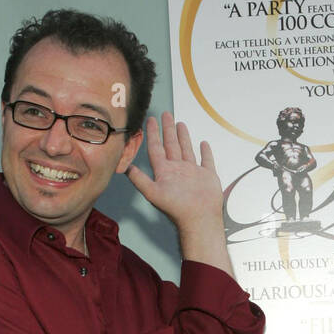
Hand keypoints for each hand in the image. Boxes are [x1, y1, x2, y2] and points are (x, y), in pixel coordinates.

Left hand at [126, 112, 221, 232]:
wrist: (199, 218)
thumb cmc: (177, 208)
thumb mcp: (153, 192)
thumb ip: (139, 180)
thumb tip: (126, 168)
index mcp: (165, 172)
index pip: (156, 148)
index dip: (152, 134)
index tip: (151, 120)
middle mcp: (177, 170)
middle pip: (171, 145)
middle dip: (167, 130)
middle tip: (166, 115)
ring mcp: (192, 172)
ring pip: (186, 149)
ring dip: (183, 137)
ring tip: (180, 124)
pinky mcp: (207, 176)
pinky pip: (206, 160)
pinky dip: (205, 152)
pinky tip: (203, 144)